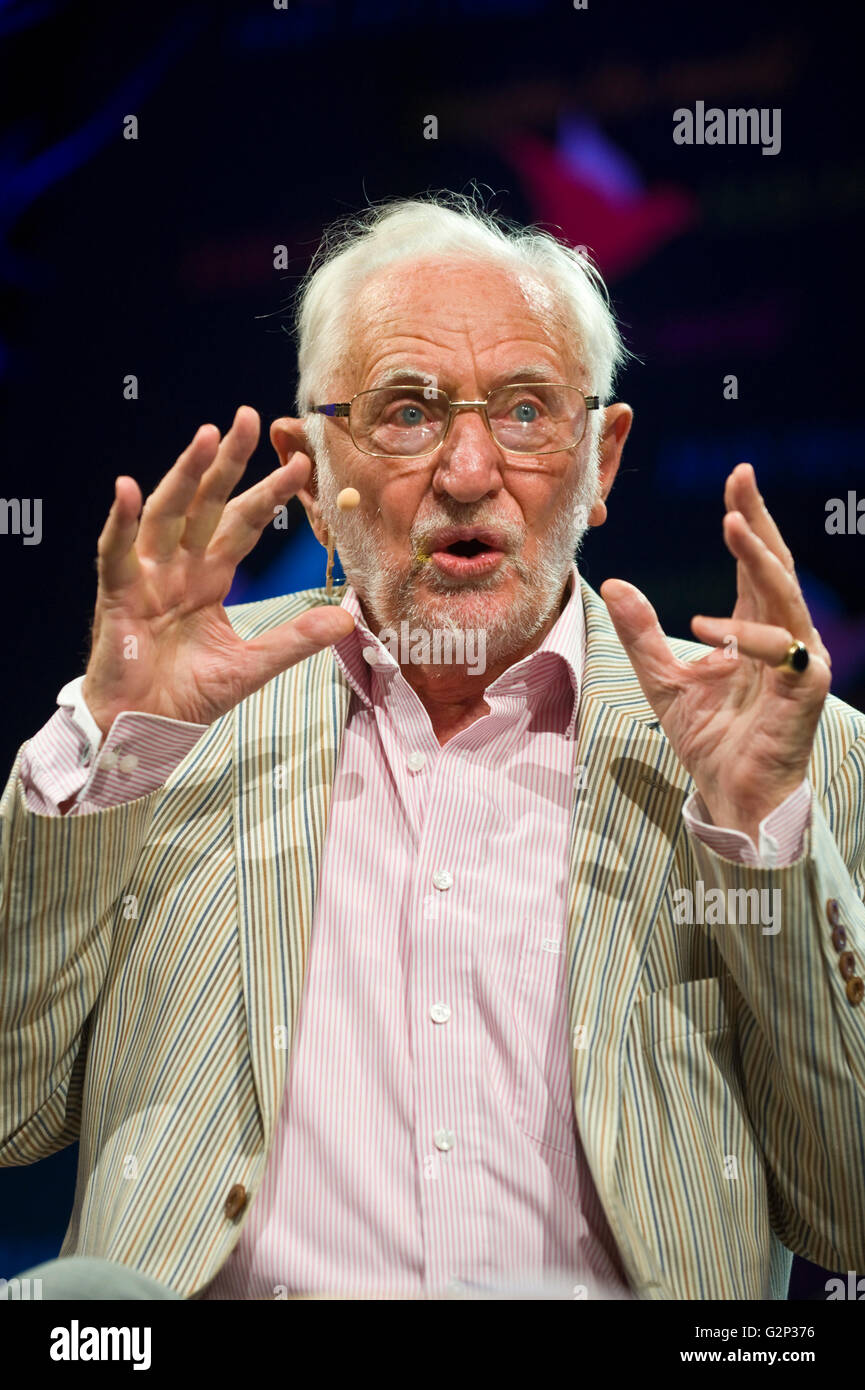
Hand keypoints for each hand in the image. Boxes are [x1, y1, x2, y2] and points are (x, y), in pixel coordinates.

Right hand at [81, 405, 353, 735]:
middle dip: (227, 461)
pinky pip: (117, 552)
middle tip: (249, 418)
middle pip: (206, 503)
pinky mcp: (117, 595)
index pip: (244, 524)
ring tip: (204, 436)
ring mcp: (147, 576)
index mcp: (210, 578)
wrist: (143, 729)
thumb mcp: (251, 667)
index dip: (269, 493)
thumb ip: (294, 640)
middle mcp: (179, 567)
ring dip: (184, 474)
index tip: (301, 464)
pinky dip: (119, 521)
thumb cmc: (186, 696)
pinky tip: (128, 488)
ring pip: (166, 513)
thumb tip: (347, 619)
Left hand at [600, 463, 831, 841]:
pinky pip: (780, 652)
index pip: (753, 563)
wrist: (733, 797)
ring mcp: (798, 660)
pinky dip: (745, 638)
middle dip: (759, 519)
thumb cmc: (711, 739)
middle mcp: (782, 635)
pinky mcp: (803, 689)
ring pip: (784, 596)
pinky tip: (707, 631)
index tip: (735, 479)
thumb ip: (642, 634)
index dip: (746, 519)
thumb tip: (614, 583)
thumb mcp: (662, 680)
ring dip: (759, 559)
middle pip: (775, 564)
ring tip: (733, 526)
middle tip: (741, 479)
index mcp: (753, 627)